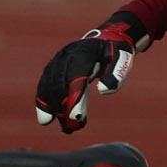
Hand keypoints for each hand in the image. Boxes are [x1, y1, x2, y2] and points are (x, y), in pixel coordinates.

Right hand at [33, 12, 149, 132]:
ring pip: (48, 84)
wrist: (106, 38)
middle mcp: (67, 55)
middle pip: (59, 83)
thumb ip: (116, 75)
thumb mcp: (123, 60)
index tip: (76, 118)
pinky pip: (44, 84)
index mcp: (84, 53)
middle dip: (62, 107)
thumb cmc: (115, 52)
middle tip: (70, 128)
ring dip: (51, 107)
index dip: (74, 98)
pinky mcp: (53, 67)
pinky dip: (43, 101)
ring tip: (64, 127)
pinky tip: (46, 118)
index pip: (76, 78)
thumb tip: (104, 91)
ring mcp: (58, 60)